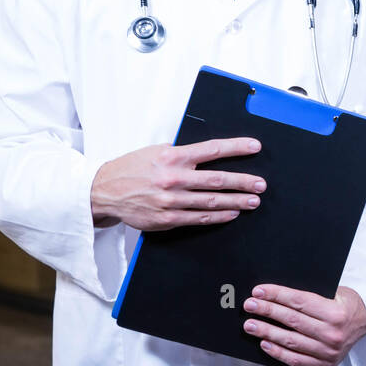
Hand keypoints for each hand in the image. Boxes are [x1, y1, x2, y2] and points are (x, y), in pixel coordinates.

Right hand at [90, 137, 264, 231]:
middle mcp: (173, 177)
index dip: (236, 148)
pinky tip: (232, 213)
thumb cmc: (132, 168)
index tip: (255, 147)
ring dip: (236, 201)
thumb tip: (209, 153)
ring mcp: (171, 200)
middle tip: (260, 184)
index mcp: (172, 156)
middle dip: (243, 181)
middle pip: (217, 179)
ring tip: (253, 200)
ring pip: (211, 201)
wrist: (104, 191)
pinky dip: (219, 216)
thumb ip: (182, 154)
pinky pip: (199, 218)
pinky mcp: (167, 218)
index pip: (212, 149)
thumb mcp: (156, 151)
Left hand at [243, 285, 365, 365]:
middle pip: (292, 321)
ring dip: (267, 332)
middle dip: (267, 312)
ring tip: (250, 325)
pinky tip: (265, 343)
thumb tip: (275, 295)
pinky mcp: (325, 364)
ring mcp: (329, 351)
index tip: (259, 292)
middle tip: (249, 306)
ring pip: (291, 341)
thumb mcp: (334, 292)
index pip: (299, 302)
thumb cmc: (346, 304)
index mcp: (336, 312)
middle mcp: (333, 333)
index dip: (277, 296)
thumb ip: (309, 296)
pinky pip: (296, 360)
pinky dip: (278, 352)